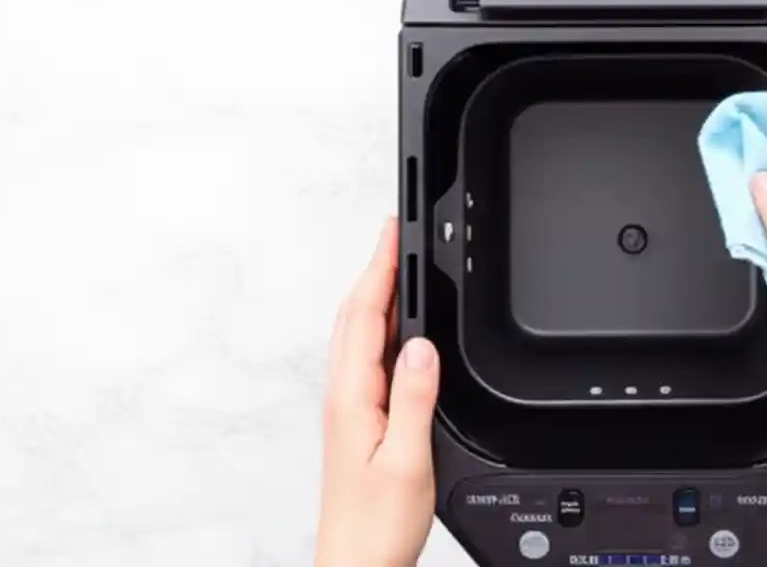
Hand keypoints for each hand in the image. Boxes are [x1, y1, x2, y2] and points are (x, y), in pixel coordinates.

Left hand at [316, 219, 439, 566]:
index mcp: (353, 400)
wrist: (355, 565)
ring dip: (375, 294)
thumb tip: (423, 346)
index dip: (381, 268)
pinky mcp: (356, 422)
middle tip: (395, 234)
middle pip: (354, 317)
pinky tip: (397, 330)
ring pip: (357, 335)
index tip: (393, 232)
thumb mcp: (407, 461)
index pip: (366, 317)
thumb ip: (414, 400)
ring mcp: (347, 409)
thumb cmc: (375, 526)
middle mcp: (344, 398)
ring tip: (397, 265)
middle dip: (375, 269)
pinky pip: (365, 358)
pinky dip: (379, 327)